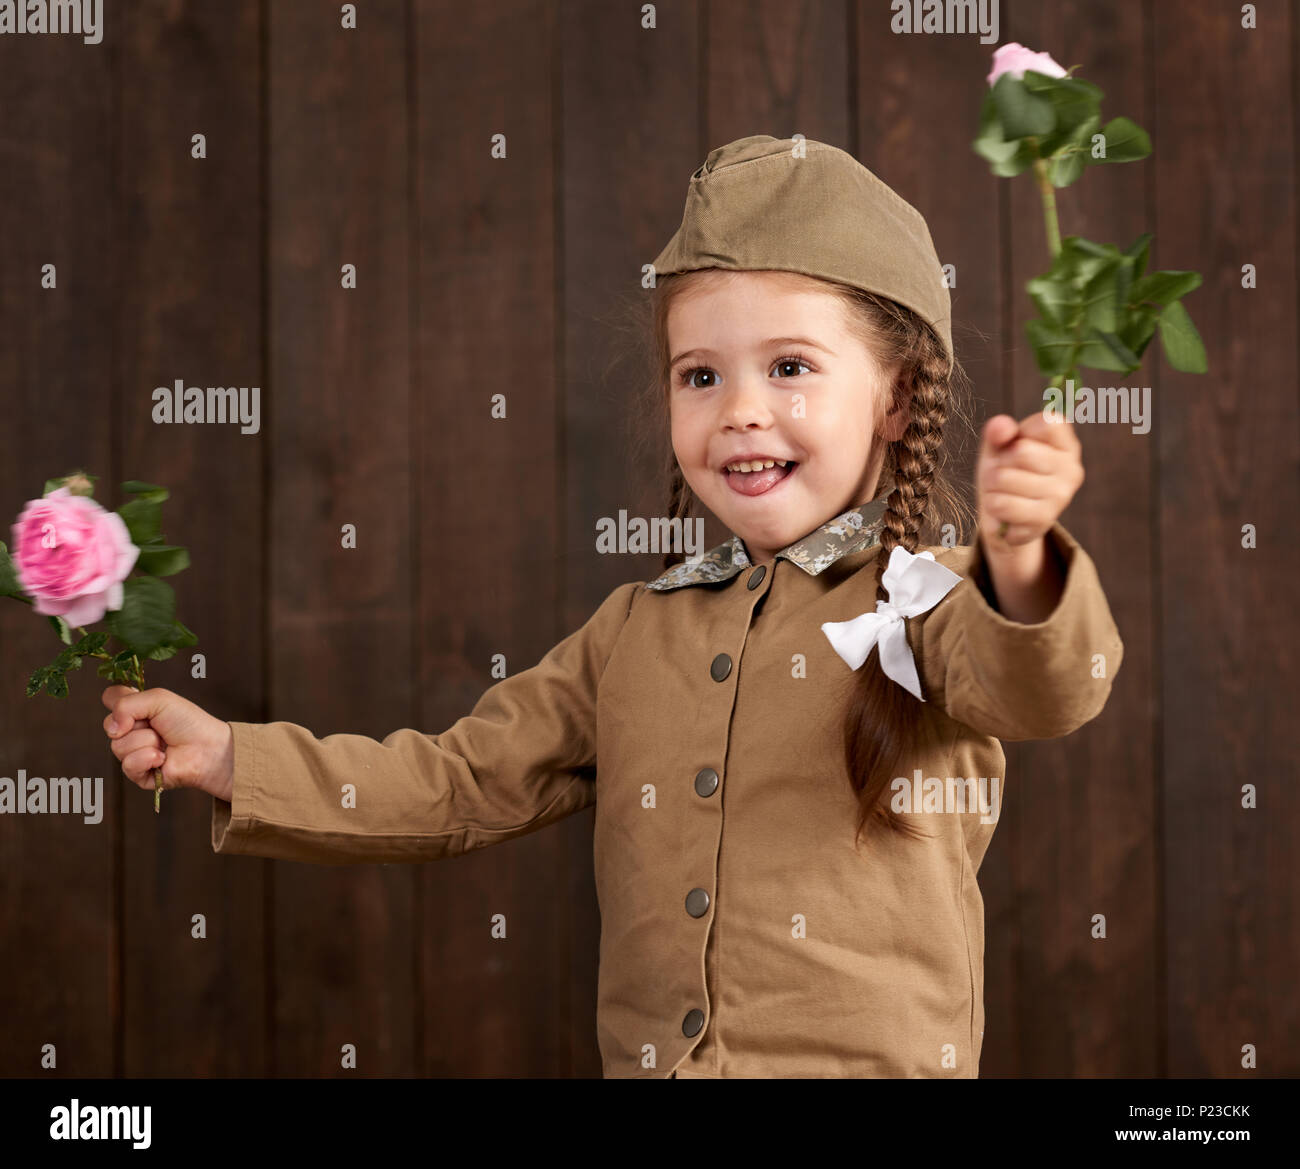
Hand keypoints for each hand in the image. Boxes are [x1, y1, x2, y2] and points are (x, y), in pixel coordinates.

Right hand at [101, 685, 234, 803]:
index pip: (110, 698)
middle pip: (109, 725)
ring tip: (163, 743)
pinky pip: (127, 765)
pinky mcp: (138, 774)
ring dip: (146, 741)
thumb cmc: (188, 722)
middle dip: (136, 723)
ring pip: (118, 746)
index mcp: (135, 710)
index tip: (138, 704)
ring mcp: (133, 752)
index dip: (119, 701)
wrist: (207, 747)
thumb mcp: (159, 699)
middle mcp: (130, 730)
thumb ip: (126, 704)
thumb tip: (111, 728)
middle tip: (157, 726)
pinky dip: (147, 759)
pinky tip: (162, 758)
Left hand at [976, 410, 1083, 554]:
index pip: (1047, 423)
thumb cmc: (1005, 471)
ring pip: (1004, 478)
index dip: (1021, 432)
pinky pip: (1001, 504)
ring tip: (1002, 490)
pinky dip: (992, 504)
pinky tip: (1003, 508)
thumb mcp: (999, 445)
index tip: (1017, 444)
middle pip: (1021, 451)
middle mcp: (1071, 469)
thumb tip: (1000, 426)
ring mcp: (1061, 496)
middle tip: (1004, 471)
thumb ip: (999, 430)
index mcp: (1066, 445)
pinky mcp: (1044, 520)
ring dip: (991, 485)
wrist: (1002, 515)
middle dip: (1000, 461)